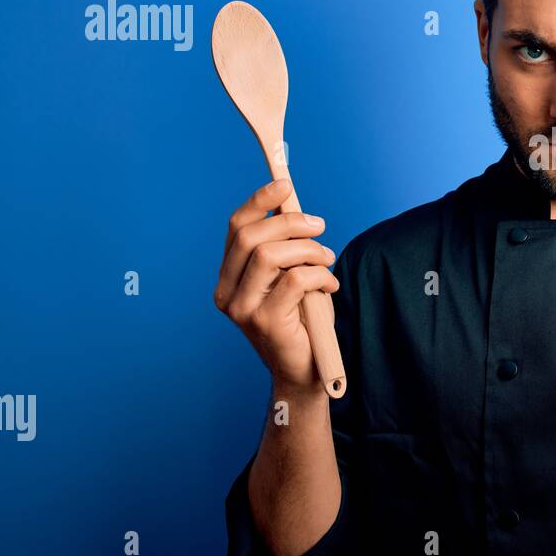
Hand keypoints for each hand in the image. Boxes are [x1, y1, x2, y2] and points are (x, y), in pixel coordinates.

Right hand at [213, 178, 340, 394]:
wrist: (305, 371)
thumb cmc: (301, 320)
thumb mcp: (290, 276)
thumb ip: (285, 247)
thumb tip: (293, 206)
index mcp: (228, 277)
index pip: (236, 228)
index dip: (260, 201)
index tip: (285, 185)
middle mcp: (226, 292)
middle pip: (251, 237)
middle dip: (291, 223)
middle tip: (321, 227)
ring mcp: (242, 308)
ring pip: (270, 255)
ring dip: (308, 250)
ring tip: (327, 260)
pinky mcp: (265, 321)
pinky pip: (294, 280)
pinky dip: (319, 275)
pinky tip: (329, 286)